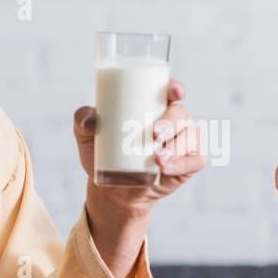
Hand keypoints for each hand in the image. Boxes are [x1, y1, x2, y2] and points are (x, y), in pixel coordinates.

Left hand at [73, 78, 206, 219]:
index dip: (175, 88)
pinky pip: (195, 161)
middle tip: (154, 134)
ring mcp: (183, 143)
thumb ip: (82, 121)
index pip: (171, 91)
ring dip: (176, 146)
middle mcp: (173, 122)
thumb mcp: (87, 136)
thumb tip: (90, 119)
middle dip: (171, 122)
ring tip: (157, 158)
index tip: (172, 92)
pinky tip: (166, 168)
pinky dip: (183, 164)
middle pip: (181, 114)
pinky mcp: (187, 165)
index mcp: (154, 107)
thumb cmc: (104, 154)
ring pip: (190, 137)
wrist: (113, 190)